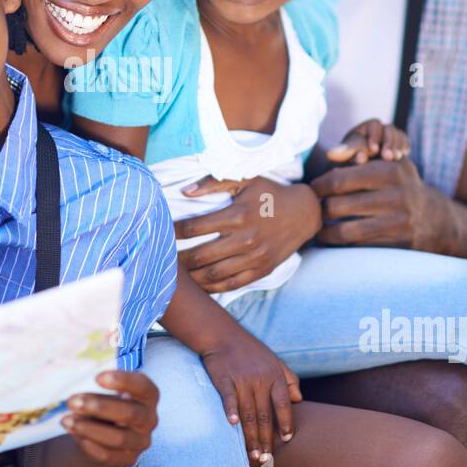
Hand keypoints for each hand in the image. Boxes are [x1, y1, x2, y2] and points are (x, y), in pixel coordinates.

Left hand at [62, 370, 158, 466]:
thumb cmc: (105, 407)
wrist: (102, 436)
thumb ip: (96, 396)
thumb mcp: (104, 396)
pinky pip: (108, 455)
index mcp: (148, 397)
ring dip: (89, 429)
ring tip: (66, 420)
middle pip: (130, 414)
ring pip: (119, 438)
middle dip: (99, 407)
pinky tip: (73, 434)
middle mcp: (149, 419)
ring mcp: (141, 442)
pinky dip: (89, 445)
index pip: (143, 386)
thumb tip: (77, 401)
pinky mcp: (129, 459)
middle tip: (71, 402)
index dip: (123, 380)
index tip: (97, 377)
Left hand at [175, 177, 321, 292]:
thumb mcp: (245, 180)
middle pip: (200, 255)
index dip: (174, 231)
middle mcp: (245, 239)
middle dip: (177, 258)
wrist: (305, 213)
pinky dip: (212, 287)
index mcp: (238, 215)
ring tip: (176, 274)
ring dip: (191, 276)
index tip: (162, 231)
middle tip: (162, 257)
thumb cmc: (270, 193)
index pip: (195, 227)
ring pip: (213, 274)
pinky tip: (198, 285)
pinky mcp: (262, 270)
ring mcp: (254, 258)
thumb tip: (184, 191)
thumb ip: (214, 183)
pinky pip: (231, 284)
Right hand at [199, 329, 301, 464]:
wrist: (222, 334)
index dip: (286, 423)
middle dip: (266, 439)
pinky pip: (228, 398)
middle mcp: (260, 379)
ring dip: (250, 435)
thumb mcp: (275, 361)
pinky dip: (230, 411)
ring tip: (252, 454)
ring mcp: (242, 379)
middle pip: (265, 414)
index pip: (283, 404)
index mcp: (274, 376)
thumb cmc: (250, 350)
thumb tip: (300, 400)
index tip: (286, 439)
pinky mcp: (224, 379)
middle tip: (266, 458)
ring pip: (248, 412)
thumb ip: (289, 380)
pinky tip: (232, 425)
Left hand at [311, 158, 446, 249]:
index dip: (318, 187)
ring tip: (317, 229)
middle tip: (312, 210)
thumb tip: (331, 153)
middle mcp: (396, 197)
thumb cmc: (397, 184)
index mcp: (390, 171)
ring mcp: (398, 223)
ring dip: (324, 233)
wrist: (432, 218)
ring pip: (344, 231)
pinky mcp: (397, 244)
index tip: (311, 190)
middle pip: (337, 207)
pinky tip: (332, 239)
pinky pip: (356, 247)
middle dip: (319, 209)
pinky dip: (339, 244)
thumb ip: (358, 152)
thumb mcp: (386, 162)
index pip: (338, 180)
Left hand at [327, 118, 410, 164]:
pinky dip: (404, 148)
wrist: (358, 177)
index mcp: (363, 129)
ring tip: (396, 159)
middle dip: (389, 142)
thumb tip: (336, 154)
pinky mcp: (396, 148)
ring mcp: (388, 138)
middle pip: (389, 129)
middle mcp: (377, 131)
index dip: (374, 136)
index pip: (374, 125)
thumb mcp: (346, 158)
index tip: (373, 151)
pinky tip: (403, 156)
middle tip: (388, 157)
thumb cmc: (347, 164)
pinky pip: (404, 143)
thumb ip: (346, 153)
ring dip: (397, 147)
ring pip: (398, 136)